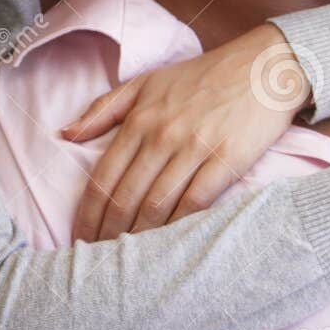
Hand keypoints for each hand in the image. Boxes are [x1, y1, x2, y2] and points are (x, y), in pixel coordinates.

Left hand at [66, 24, 304, 241]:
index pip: (103, 177)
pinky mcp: (227, 160)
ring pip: (157, 206)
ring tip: (128, 261)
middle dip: (108, 233)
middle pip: (125, 198)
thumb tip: (65, 134)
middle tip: (99, 260)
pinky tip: (168, 246)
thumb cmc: (202, 77)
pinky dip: (178, 228)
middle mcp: (161, 136)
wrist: (264, 68)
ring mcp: (194, 149)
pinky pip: (196, 203)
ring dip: (139, 237)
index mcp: (139, 120)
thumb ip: (104, 109)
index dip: (88, 213)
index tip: (79, 237)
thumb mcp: (145, 83)